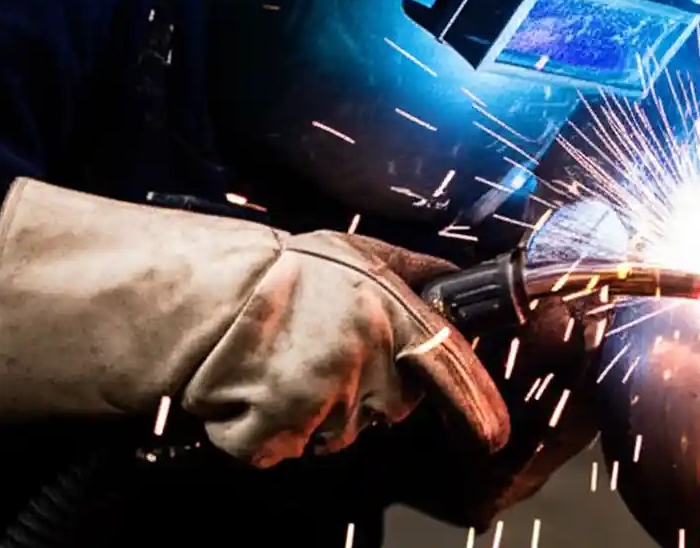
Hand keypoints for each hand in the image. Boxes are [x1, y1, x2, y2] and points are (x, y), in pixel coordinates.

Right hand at [0, 179, 509, 467]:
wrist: (204, 298)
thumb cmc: (283, 270)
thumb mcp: (359, 251)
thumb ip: (416, 269)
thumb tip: (461, 277)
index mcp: (391, 317)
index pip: (453, 373)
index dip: (478, 408)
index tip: (495, 434)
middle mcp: (364, 360)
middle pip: (395, 406)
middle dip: (373, 389)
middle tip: (331, 353)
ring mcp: (321, 400)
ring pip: (346, 430)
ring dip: (326, 409)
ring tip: (292, 364)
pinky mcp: (278, 434)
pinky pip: (296, 447)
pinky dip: (280, 430)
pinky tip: (265, 390)